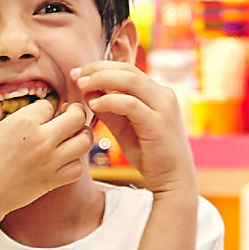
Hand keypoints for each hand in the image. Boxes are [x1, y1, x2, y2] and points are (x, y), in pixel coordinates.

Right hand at [0, 98, 92, 215]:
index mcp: (24, 123)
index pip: (49, 105)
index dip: (45, 107)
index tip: (40, 114)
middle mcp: (42, 139)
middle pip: (77, 116)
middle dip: (75, 111)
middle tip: (70, 114)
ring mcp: (50, 161)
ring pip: (85, 141)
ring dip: (82, 134)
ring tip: (74, 134)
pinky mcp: (53, 181)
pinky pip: (77, 168)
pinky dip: (75, 162)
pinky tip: (65, 159)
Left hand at [73, 61, 194, 192]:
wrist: (173, 181)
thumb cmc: (150, 156)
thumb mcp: (125, 129)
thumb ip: (110, 111)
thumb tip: (89, 93)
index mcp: (158, 94)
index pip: (128, 70)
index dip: (101, 67)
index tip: (78, 73)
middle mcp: (164, 95)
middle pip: (128, 70)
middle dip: (98, 69)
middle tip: (75, 74)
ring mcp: (164, 107)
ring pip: (130, 80)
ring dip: (102, 79)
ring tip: (81, 85)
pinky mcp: (158, 123)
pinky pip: (131, 104)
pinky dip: (110, 101)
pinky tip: (94, 105)